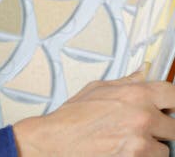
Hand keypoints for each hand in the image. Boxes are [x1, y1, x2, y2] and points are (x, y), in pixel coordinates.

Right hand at [13, 70, 174, 155]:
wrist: (59, 140)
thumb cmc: (73, 117)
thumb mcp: (97, 89)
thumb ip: (126, 82)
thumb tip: (142, 73)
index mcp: (135, 94)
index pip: (172, 94)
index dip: (172, 101)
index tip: (170, 106)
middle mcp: (142, 116)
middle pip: (174, 125)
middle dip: (163, 127)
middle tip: (145, 126)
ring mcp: (141, 140)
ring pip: (165, 147)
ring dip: (152, 145)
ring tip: (130, 139)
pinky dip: (141, 156)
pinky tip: (124, 148)